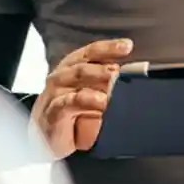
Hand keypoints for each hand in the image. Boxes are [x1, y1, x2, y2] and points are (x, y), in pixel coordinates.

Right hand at [30, 38, 132, 158]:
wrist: (48, 137)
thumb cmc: (73, 113)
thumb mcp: (93, 95)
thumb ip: (109, 85)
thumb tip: (134, 77)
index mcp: (73, 67)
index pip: (91, 52)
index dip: (109, 47)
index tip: (127, 46)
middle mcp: (63, 76)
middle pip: (83, 64)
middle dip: (102, 66)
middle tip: (118, 70)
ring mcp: (55, 93)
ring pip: (74, 78)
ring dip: (94, 78)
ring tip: (112, 83)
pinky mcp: (52, 112)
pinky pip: (66, 102)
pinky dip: (83, 99)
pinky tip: (98, 101)